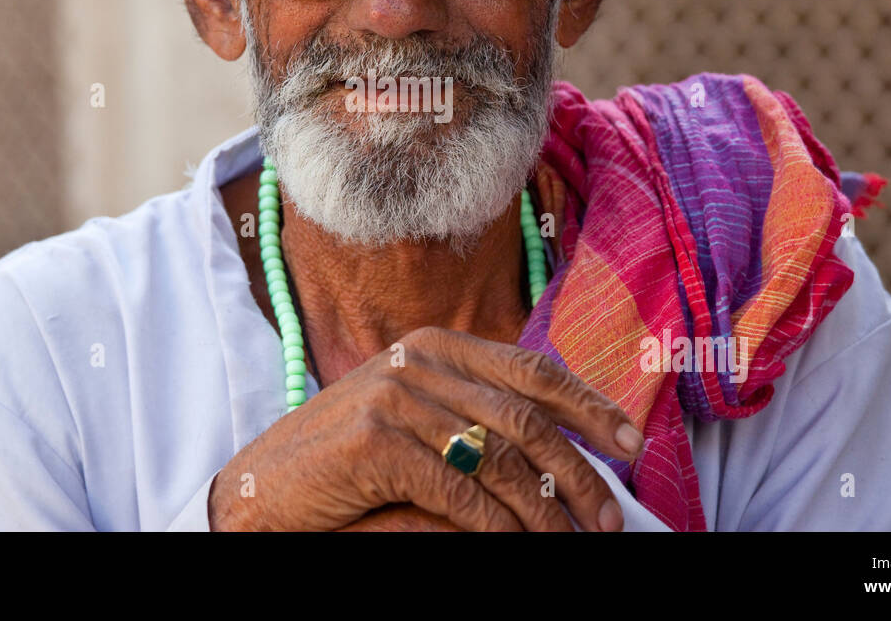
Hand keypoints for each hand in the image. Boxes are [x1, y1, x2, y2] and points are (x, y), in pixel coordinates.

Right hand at [207, 326, 640, 530]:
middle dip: (579, 473)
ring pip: (500, 459)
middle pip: (526, 417)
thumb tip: (564, 463)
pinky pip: (460, 492)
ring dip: (546, 511)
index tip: (629, 441)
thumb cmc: (343, 461)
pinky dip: (497, 527)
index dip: (587, 405)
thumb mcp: (414, 424)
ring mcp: (396, 396)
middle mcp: (419, 360)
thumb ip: (474, 426)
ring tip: (571, 542)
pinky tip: (516, 545)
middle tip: (607, 519)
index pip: (530, 369)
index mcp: (435, 346)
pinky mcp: (376, 441)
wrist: (261, 489)